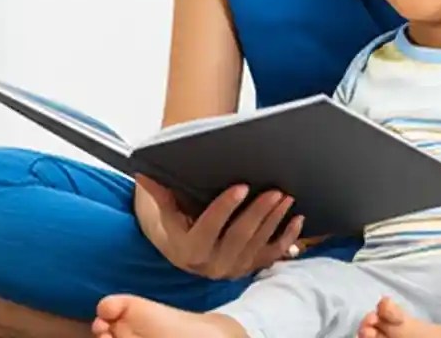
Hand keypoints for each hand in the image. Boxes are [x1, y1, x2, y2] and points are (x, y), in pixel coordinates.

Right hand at [134, 174, 303, 279]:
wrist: (182, 249)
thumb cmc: (173, 225)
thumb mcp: (162, 211)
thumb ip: (158, 193)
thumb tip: (143, 171)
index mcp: (189, 251)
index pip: (208, 229)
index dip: (225, 208)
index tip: (241, 187)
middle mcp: (212, 265)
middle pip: (239, 237)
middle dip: (258, 213)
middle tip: (274, 191)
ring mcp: (234, 268)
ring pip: (257, 244)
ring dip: (274, 220)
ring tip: (286, 197)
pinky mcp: (250, 267)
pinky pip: (272, 255)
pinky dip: (288, 238)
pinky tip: (298, 219)